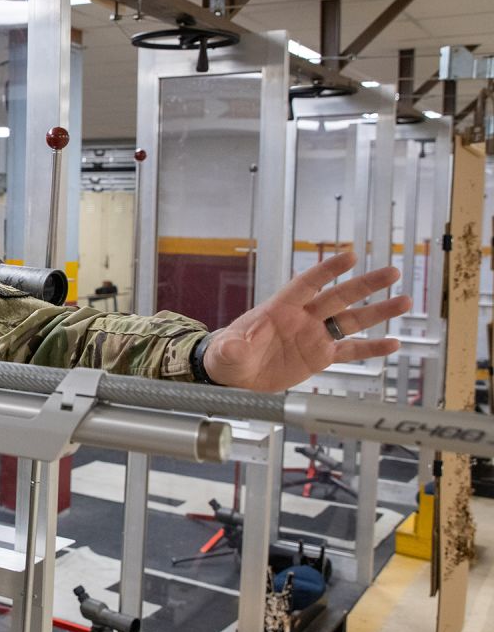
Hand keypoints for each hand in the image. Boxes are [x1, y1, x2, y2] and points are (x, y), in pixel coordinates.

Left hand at [203, 251, 411, 391]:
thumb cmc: (228, 355)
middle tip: (393, 272)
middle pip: (339, 297)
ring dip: (377, 312)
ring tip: (404, 302)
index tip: (350, 256)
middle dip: (365, 285)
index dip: (327, 270)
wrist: (234, 375)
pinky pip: (349, 351)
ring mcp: (314, 336)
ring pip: (351, 321)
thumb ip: (233, 347)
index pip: (307, 284)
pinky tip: (393, 344)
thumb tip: (234, 345)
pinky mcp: (319, 357)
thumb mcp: (227, 352)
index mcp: (280, 308)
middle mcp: (303, 318)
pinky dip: (371, 349)